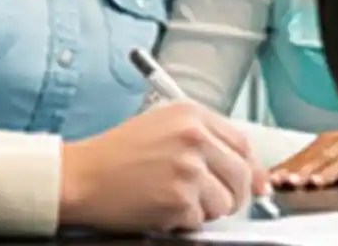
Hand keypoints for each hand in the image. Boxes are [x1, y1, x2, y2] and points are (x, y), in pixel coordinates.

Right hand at [59, 101, 269, 232]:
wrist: (81, 176)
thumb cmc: (115, 154)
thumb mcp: (162, 127)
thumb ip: (205, 141)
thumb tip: (252, 174)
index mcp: (191, 115)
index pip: (242, 144)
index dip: (252, 169)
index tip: (256, 184)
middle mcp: (194, 137)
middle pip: (241, 176)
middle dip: (231, 195)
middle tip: (208, 200)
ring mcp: (188, 169)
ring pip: (224, 203)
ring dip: (203, 210)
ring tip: (172, 198)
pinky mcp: (179, 199)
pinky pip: (199, 221)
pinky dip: (183, 222)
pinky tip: (160, 207)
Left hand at [269, 117, 337, 189]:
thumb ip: (323, 159)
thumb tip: (296, 172)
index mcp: (333, 139)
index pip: (306, 154)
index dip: (290, 165)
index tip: (274, 177)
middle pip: (320, 156)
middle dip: (303, 169)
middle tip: (288, 180)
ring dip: (326, 171)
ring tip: (314, 181)